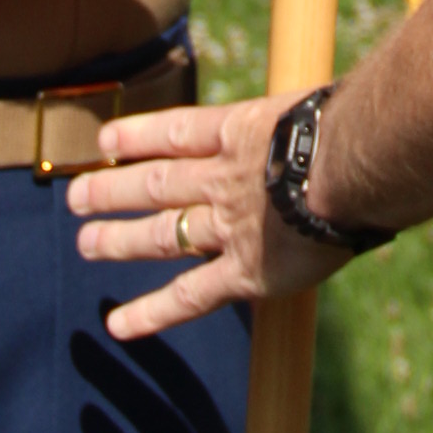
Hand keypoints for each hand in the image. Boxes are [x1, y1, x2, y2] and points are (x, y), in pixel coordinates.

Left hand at [69, 92, 338, 338]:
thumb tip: (341, 122)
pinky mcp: (245, 271)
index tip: (106, 140)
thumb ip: (316, 122)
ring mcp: (230, 227)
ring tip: (84, 241)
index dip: (140, 135)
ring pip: (162, 233)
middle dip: (115, 190)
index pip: (180, 132)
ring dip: (119, 239)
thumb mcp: (325, 107)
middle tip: (76, 196)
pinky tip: (118, 325)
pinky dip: (153, 313)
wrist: (353, 164)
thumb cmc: (356, 128)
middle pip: (158, 183)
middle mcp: (226, 180)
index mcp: (245, 134)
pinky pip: (191, 295)